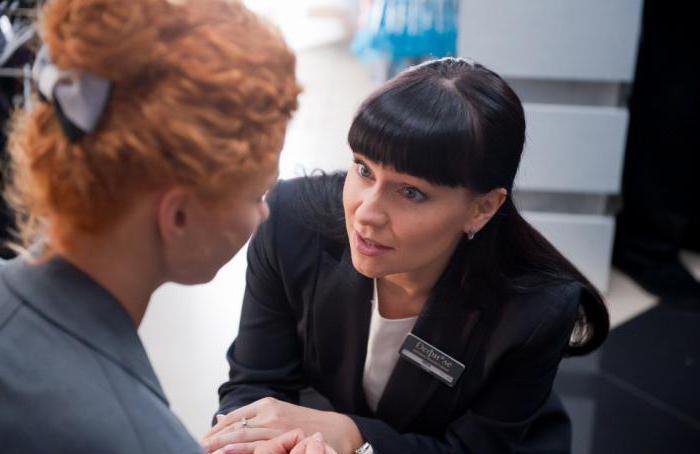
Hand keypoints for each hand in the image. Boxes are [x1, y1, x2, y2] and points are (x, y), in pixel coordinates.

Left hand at [203, 398, 362, 453]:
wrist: (336, 429)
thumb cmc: (303, 423)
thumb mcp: (276, 413)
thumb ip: (249, 417)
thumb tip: (219, 419)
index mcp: (267, 405)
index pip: (235, 418)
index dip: (217, 430)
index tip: (203, 440)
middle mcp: (271, 414)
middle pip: (237, 429)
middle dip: (216, 440)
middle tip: (200, 448)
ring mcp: (278, 428)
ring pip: (246, 440)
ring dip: (226, 448)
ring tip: (210, 452)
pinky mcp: (286, 440)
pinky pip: (261, 450)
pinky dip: (246, 453)